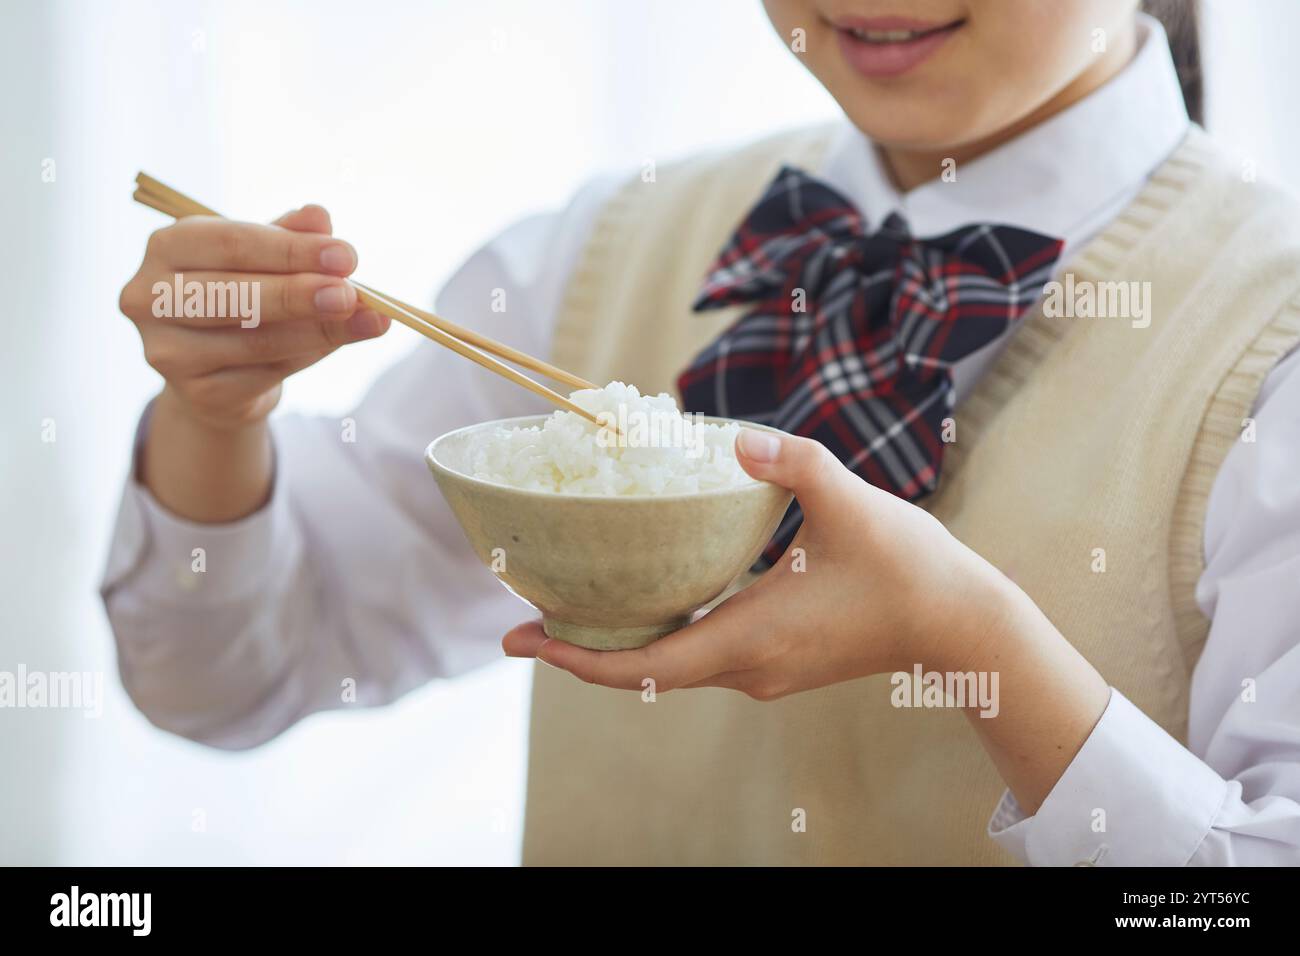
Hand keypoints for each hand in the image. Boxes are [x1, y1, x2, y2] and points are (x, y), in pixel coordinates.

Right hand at [119, 205, 388, 430]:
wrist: (217, 369)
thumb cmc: (242, 295)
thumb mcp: (263, 258)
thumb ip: (289, 236)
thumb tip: (320, 215)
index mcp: (168, 245)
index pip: (232, 243)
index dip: (292, 250)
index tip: (347, 256)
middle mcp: (151, 296)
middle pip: (237, 293)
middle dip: (302, 293)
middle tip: (353, 294)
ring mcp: (166, 350)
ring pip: (256, 340)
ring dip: (319, 330)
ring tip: (366, 320)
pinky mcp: (195, 393)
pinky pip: (263, 375)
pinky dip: (308, 357)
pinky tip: (339, 343)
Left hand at [504, 427, 1111, 812]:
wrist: (961, 625)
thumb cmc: (909, 571)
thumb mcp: (850, 504)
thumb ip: (794, 463)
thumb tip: (741, 438)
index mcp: (747, 640)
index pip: (640, 666)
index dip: (574, 658)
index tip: (521, 640)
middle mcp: (745, 669)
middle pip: (643, 672)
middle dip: (582, 651)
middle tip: (527, 622)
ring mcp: (763, 673)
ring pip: (671, 667)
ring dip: (621, 644)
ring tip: (575, 609)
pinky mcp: (779, 663)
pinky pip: (700, 658)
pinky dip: (662, 637)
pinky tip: (652, 600)